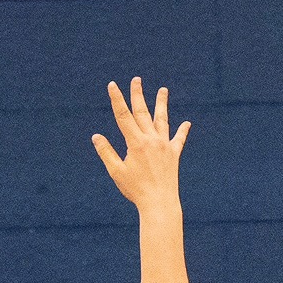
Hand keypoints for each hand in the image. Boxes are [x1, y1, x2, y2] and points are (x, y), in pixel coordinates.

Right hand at [92, 77, 188, 209]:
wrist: (159, 203)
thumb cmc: (135, 190)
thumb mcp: (116, 172)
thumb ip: (107, 153)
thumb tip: (96, 136)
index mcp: (136, 143)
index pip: (123, 115)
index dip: (117, 99)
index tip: (113, 85)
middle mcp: (151, 140)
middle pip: (142, 112)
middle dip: (138, 95)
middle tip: (136, 80)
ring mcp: (164, 146)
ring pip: (162, 120)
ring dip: (161, 104)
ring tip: (163, 90)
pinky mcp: (174, 155)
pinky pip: (178, 140)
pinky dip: (182, 132)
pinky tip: (186, 123)